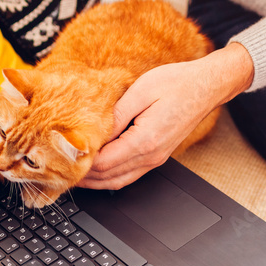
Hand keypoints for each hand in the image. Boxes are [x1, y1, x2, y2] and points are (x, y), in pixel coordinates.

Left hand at [79, 42, 253, 189]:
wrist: (206, 86)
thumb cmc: (176, 83)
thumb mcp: (140, 91)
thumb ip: (115, 115)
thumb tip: (94, 132)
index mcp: (145, 139)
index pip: (104, 162)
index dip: (81, 163)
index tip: (62, 158)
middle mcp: (152, 155)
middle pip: (109, 177)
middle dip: (83, 177)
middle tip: (60, 172)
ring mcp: (156, 158)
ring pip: (119, 181)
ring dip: (95, 182)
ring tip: (73, 175)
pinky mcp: (157, 155)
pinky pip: (130, 175)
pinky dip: (110, 177)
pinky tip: (97, 172)